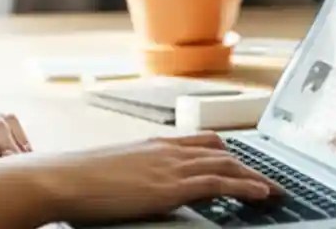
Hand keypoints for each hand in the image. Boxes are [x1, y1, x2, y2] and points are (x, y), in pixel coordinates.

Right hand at [0, 132, 281, 228]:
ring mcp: (169, 165)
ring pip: (226, 163)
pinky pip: (219, 181)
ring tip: (276, 189)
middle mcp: (165, 149)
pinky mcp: (170, 185)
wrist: (59, 179)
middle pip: (220, 149)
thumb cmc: (74, 180)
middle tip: (270, 177)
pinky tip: (262, 194)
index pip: (199, 141)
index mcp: (150, 145)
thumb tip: (132, 190)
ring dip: (255, 175)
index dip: (224, 151)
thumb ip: (128, 177)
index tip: (241, 160)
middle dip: (248, 163)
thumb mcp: (108, 174)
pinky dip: (246, 186)